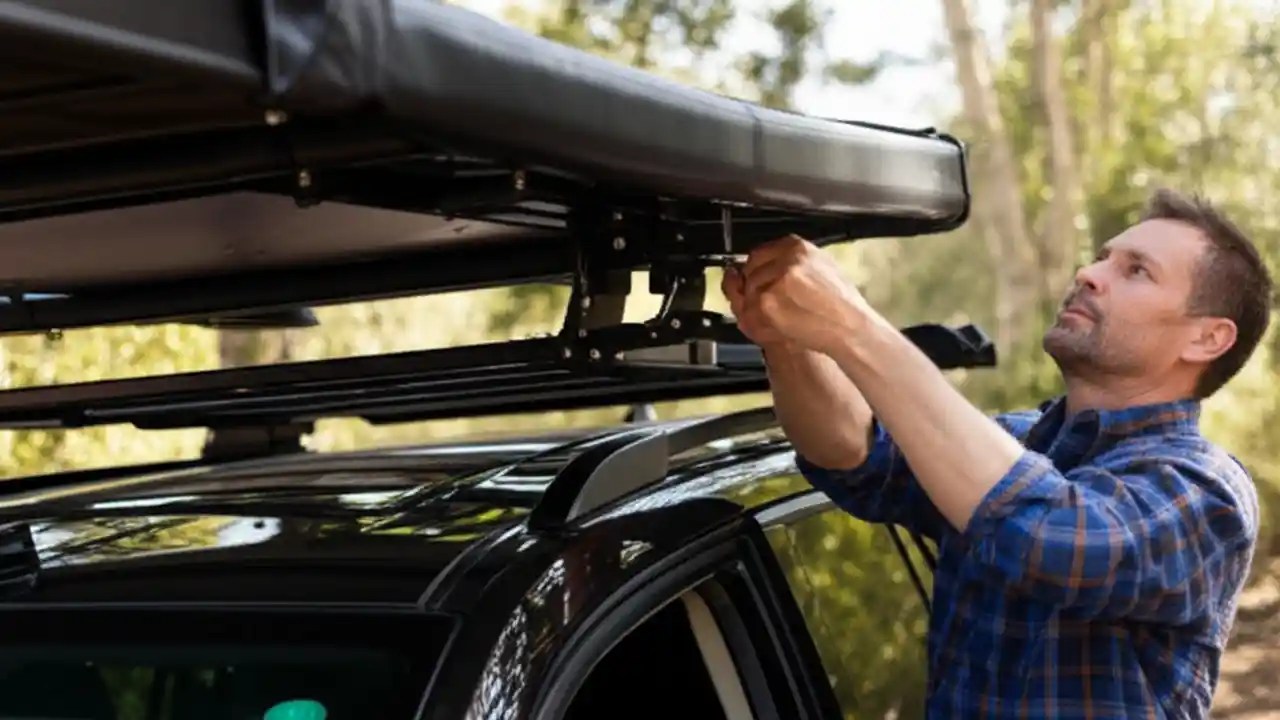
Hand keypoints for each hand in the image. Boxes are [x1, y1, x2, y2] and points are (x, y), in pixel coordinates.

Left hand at [730, 235, 868, 355]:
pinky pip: (747, 312)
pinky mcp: (767, 304)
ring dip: (754, 307)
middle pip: (751, 271)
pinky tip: (774, 326)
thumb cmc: (842, 305)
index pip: (760, 253)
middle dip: (753, 288)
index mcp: (797, 247)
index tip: (754, 278)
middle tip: (766, 303)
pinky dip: (755, 322)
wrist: (850, 327)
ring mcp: (774, 281)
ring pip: (748, 293)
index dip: (756, 270)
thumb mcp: (822, 267)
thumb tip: (767, 266)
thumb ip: (793, 263)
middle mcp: (785, 260)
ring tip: (777, 318)